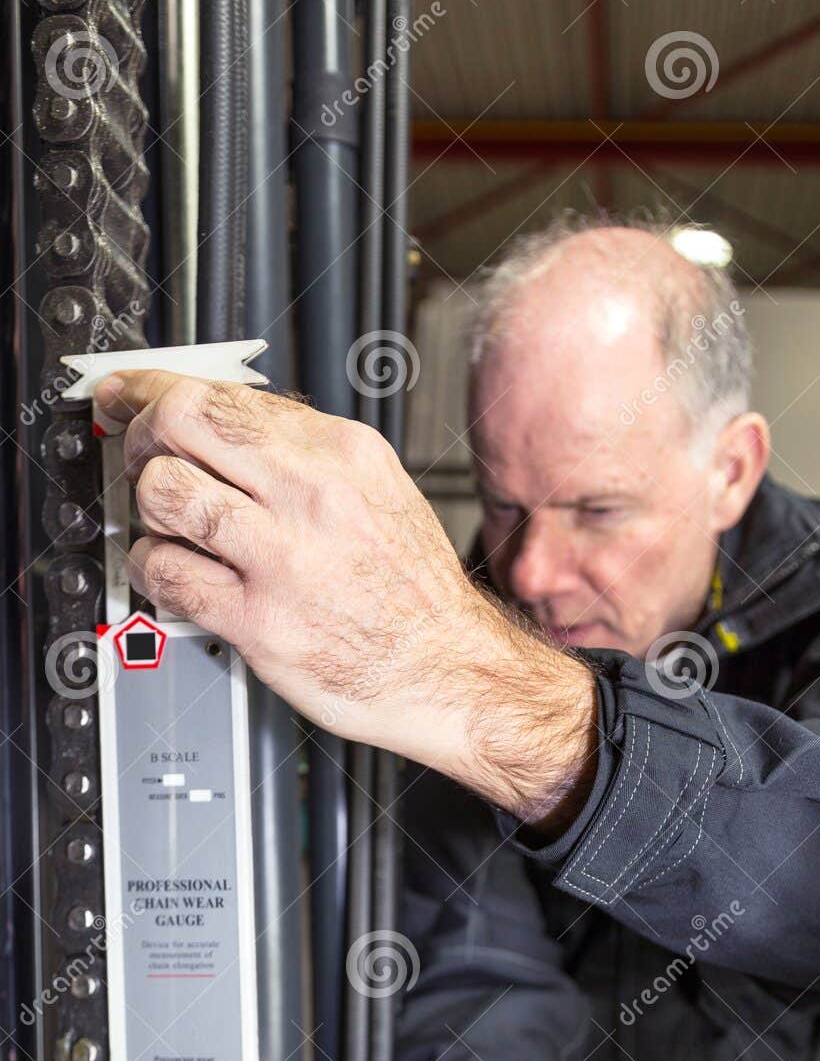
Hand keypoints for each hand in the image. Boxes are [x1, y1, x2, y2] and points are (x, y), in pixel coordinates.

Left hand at [95, 372, 597, 827]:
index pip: (222, 393)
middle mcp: (313, 495)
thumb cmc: (415, 594)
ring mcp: (285, 558)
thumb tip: (227, 422)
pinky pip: (167, 573)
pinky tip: (174, 576)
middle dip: (142, 438)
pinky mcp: (261, 622)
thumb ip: (306, 454)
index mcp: (341, 453)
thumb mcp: (378, 491)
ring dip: (146, 510)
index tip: (125, 394)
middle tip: (142, 461)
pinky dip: (152, 571)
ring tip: (167, 528)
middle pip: (180, 422)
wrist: (453, 671)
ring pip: (163, 492)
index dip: (153, 389)